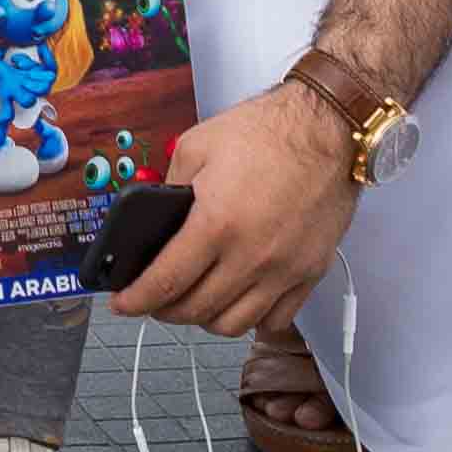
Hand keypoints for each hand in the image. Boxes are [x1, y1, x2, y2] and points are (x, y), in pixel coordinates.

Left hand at [107, 83, 356, 340]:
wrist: (329, 128)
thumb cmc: (267, 131)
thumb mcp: (198, 145)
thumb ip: (170, 189)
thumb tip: (154, 222)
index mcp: (216, 223)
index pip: (166, 281)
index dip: (136, 299)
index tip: (122, 304)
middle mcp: (251, 255)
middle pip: (196, 310)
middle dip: (164, 310)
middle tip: (154, 299)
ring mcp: (284, 270)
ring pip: (234, 324)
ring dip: (205, 319)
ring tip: (194, 300)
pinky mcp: (311, 273)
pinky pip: (275, 319)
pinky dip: (251, 319)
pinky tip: (238, 299)